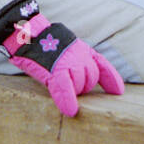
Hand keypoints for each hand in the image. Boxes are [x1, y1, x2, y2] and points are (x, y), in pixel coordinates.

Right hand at [0, 0, 123, 116]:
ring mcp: (69, 62)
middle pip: (91, 78)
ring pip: (80, 85)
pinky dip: (68, 101)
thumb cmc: (41, 44)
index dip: (111, 80)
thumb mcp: (65, 49)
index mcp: (82, 49)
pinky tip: (70, 111)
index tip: (118, 92)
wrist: (25, 32)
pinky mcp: (56, 71)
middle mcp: (80, 55)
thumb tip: (80, 79)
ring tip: (62, 90)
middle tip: (69, 88)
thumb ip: (75, 61)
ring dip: (73, 92)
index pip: (102, 65)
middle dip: (83, 87)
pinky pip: (66, 89)